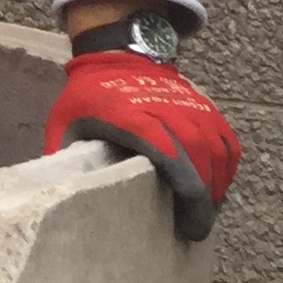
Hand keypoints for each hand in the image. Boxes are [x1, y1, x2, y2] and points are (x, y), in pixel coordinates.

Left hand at [44, 51, 240, 242]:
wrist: (116, 53)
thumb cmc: (87, 96)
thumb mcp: (64, 122)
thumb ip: (61, 156)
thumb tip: (56, 196)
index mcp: (128, 115)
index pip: (165, 149)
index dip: (181, 184)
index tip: (184, 220)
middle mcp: (164, 107)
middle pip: (196, 151)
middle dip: (202, 194)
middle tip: (197, 228)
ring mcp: (188, 104)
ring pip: (215, 146)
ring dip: (216, 182)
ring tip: (207, 213)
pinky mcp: (204, 105)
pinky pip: (226, 137)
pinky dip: (227, 164)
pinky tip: (219, 187)